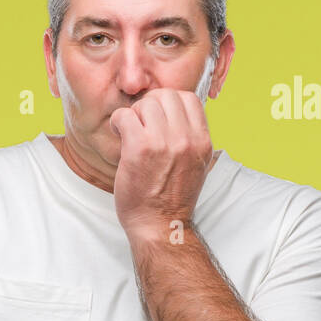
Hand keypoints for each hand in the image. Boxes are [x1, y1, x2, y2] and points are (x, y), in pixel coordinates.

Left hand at [109, 88, 218, 240]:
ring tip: (129, 132)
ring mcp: (165, 143)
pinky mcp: (140, 149)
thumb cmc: (172, 197)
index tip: (157, 118)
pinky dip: (118, 122)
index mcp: (202, 141)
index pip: (188, 98)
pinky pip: (125, 115)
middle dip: (149, 105)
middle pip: (166, 95)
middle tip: (140, 124)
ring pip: (146, 103)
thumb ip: (190, 138)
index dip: (168, 102)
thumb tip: (176, 113)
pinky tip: (119, 135)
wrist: (160, 225)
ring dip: (133, 114)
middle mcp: (187, 140)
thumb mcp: (195, 164)